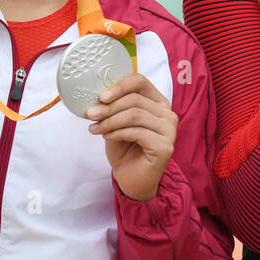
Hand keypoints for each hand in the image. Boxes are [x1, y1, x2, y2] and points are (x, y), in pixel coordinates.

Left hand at [87, 73, 177, 201]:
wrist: (131, 178)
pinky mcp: (165, 146)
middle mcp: (167, 113)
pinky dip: (118, 133)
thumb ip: (112, 108)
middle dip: (109, 107)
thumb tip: (97, 97)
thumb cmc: (125, 149)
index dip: (119, 86)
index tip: (100, 96)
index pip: (140, 81)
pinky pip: (138, 132)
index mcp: (157, 102)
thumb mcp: (115, 122)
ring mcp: (169, 130)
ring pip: (135, 115)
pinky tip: (107, 137)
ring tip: (95, 128)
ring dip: (110, 121)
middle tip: (91, 115)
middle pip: (135, 99)